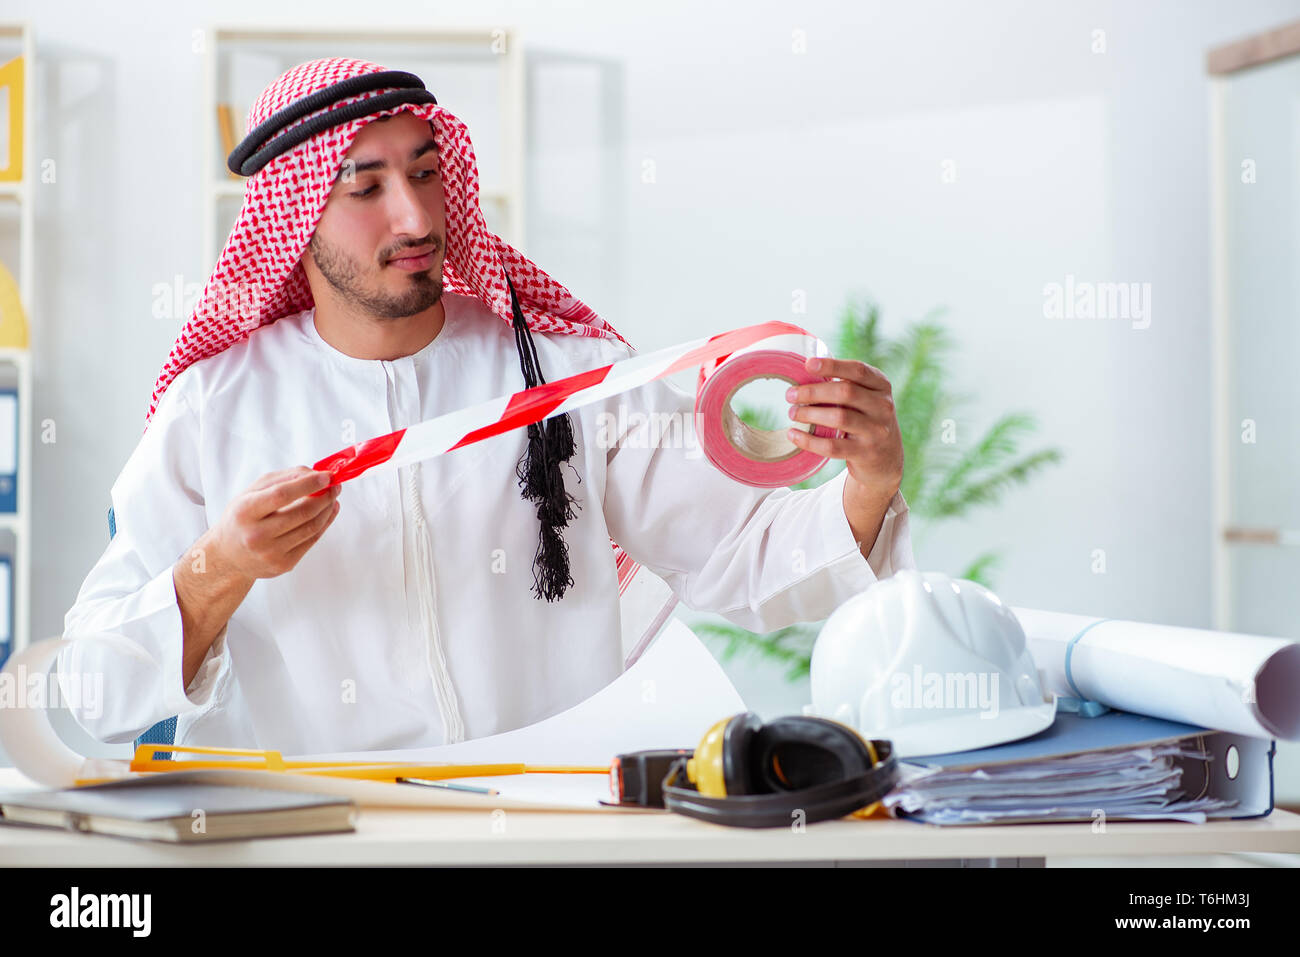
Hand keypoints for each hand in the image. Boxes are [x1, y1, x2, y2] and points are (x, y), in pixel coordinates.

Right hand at [209, 467, 341, 580]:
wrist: (228, 555)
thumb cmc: (242, 517)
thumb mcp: (251, 492)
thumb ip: (282, 478)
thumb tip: (315, 474)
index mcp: (245, 512)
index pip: (282, 494)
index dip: (308, 484)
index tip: (327, 476)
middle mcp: (256, 535)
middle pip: (302, 513)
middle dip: (324, 496)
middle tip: (335, 486)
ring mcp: (270, 553)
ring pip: (311, 527)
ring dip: (328, 509)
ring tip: (332, 497)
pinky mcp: (283, 565)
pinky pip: (311, 541)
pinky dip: (325, 524)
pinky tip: (328, 512)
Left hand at [785, 357, 903, 548]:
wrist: (886, 458)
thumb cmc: (866, 419)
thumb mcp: (866, 398)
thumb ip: (846, 385)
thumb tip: (805, 374)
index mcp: (881, 386)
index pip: (858, 370)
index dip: (832, 366)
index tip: (808, 364)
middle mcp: (883, 406)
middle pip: (845, 392)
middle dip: (813, 392)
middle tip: (790, 395)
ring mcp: (876, 431)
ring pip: (839, 417)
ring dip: (810, 414)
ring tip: (792, 413)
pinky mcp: (865, 453)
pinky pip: (832, 446)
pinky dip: (809, 440)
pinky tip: (793, 434)